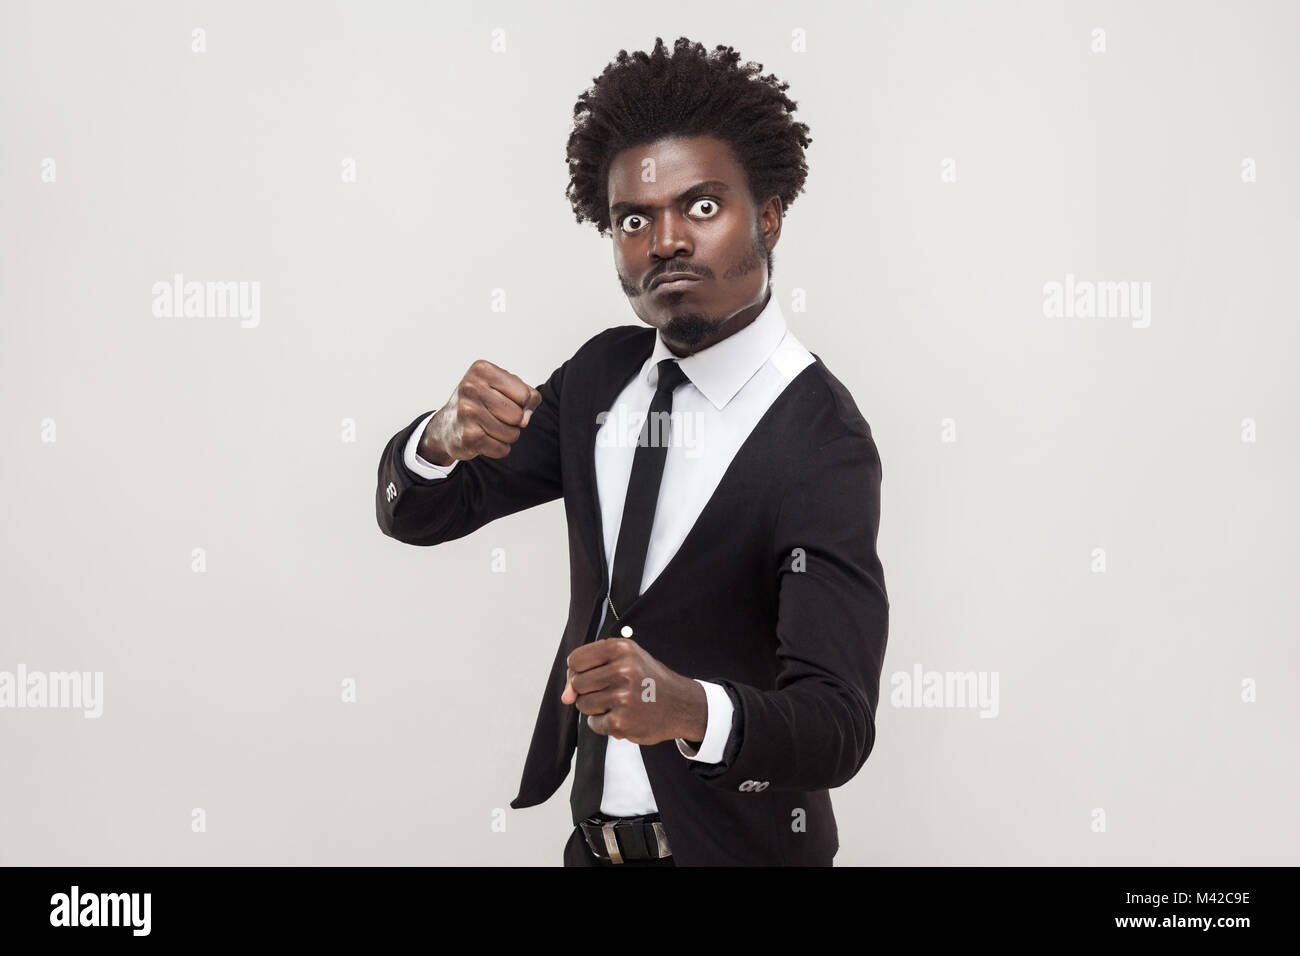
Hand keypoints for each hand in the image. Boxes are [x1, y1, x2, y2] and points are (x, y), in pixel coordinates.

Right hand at [419, 359, 542, 464]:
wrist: (446, 426)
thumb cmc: (480, 403)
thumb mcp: (504, 387)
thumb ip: (529, 396)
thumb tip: (525, 418)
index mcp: (482, 369)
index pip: (524, 395)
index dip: (522, 403)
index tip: (504, 402)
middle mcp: (471, 387)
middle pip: (518, 415)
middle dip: (513, 422)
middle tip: (494, 417)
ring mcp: (468, 412)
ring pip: (512, 434)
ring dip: (506, 436)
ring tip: (488, 427)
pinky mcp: (468, 436)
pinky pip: (502, 449)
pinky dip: (498, 448)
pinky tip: (484, 439)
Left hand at [561, 637, 707, 745]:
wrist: (680, 705)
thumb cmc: (647, 679)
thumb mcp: (624, 661)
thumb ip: (588, 671)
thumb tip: (565, 697)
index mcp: (621, 648)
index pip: (575, 660)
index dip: (578, 670)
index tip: (592, 675)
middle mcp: (623, 669)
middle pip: (577, 683)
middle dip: (587, 690)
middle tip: (611, 690)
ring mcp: (622, 697)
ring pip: (582, 704)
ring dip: (595, 707)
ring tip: (618, 703)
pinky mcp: (621, 721)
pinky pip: (593, 723)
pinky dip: (604, 723)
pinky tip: (623, 716)